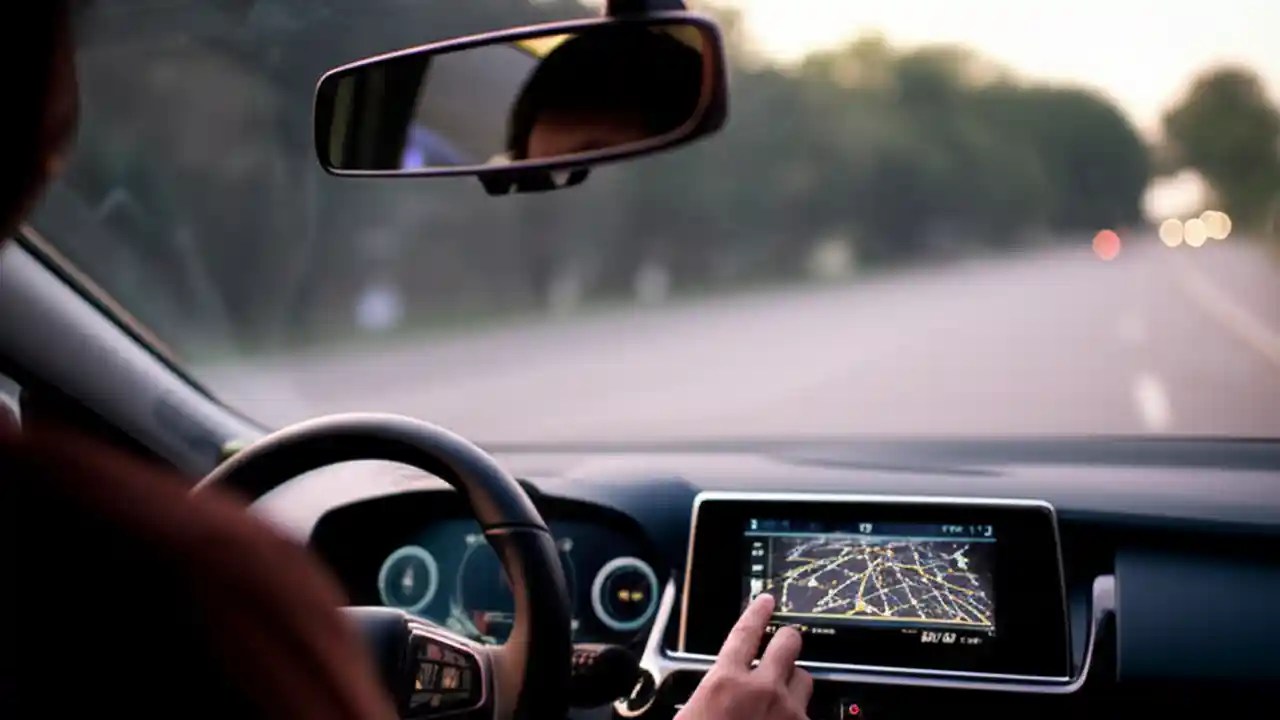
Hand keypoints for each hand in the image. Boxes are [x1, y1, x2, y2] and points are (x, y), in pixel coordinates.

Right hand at [676, 594, 812, 719]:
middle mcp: (762, 690)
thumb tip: (715, 687)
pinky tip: (785, 716)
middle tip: (784, 638)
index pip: (745, 633)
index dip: (757, 613)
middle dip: (787, 638)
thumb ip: (710, 691)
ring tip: (782, 691)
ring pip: (804, 677)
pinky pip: (809, 709)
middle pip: (787, 643)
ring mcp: (789, 710)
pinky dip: (798, 711)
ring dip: (794, 680)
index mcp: (725, 683)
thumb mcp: (692, 714)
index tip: (766, 601)